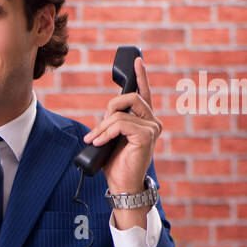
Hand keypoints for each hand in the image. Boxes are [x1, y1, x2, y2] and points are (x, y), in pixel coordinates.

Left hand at [81, 56, 161, 197]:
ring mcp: (152, 128)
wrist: (122, 184)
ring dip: (102, 127)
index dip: (141, 76)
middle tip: (97, 130)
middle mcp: (152, 122)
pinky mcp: (146, 136)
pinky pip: (121, 124)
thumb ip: (111, 123)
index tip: (137, 61)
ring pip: (120, 114)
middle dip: (109, 109)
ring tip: (94, 140)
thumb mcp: (111, 138)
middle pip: (129, 98)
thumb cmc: (117, 164)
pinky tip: (99, 142)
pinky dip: (105, 132)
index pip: (144, 94)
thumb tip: (105, 115)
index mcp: (145, 121)